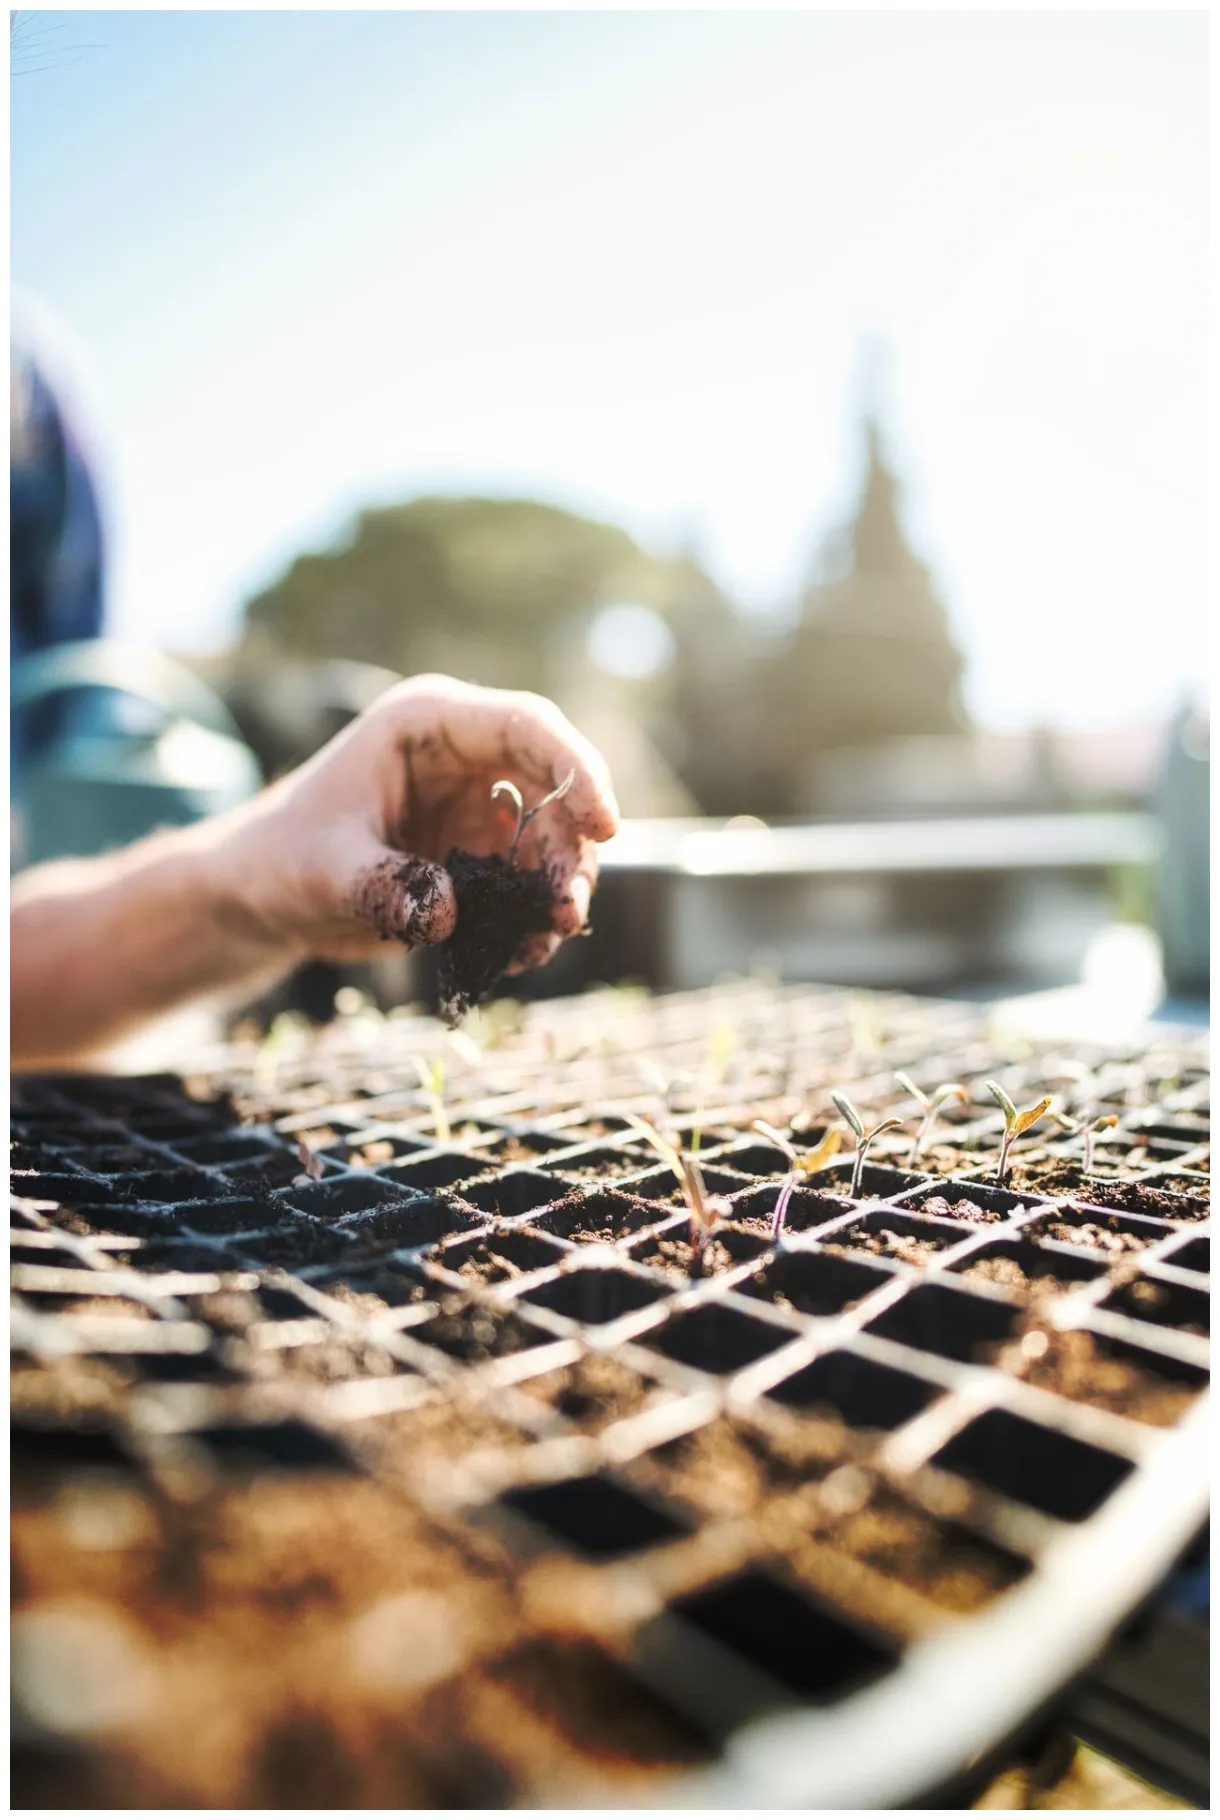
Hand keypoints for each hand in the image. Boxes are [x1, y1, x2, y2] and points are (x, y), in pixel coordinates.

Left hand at [217, 674, 619, 969]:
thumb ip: (386, 887)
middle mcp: (465, 757)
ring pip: (551, 841)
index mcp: (428, 725)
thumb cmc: (281, 858)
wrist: (261, 895)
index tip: (605, 826)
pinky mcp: (478, 857)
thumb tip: (449, 915)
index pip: (526, 726)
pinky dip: (533, 918)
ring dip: (559, 890)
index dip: (576, 769)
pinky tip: (519, 953)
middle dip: (571, 850)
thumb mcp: (324, 870)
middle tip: (568, 911)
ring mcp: (476, 808)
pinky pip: (528, 883)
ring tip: (542, 942)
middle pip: (554, 788)